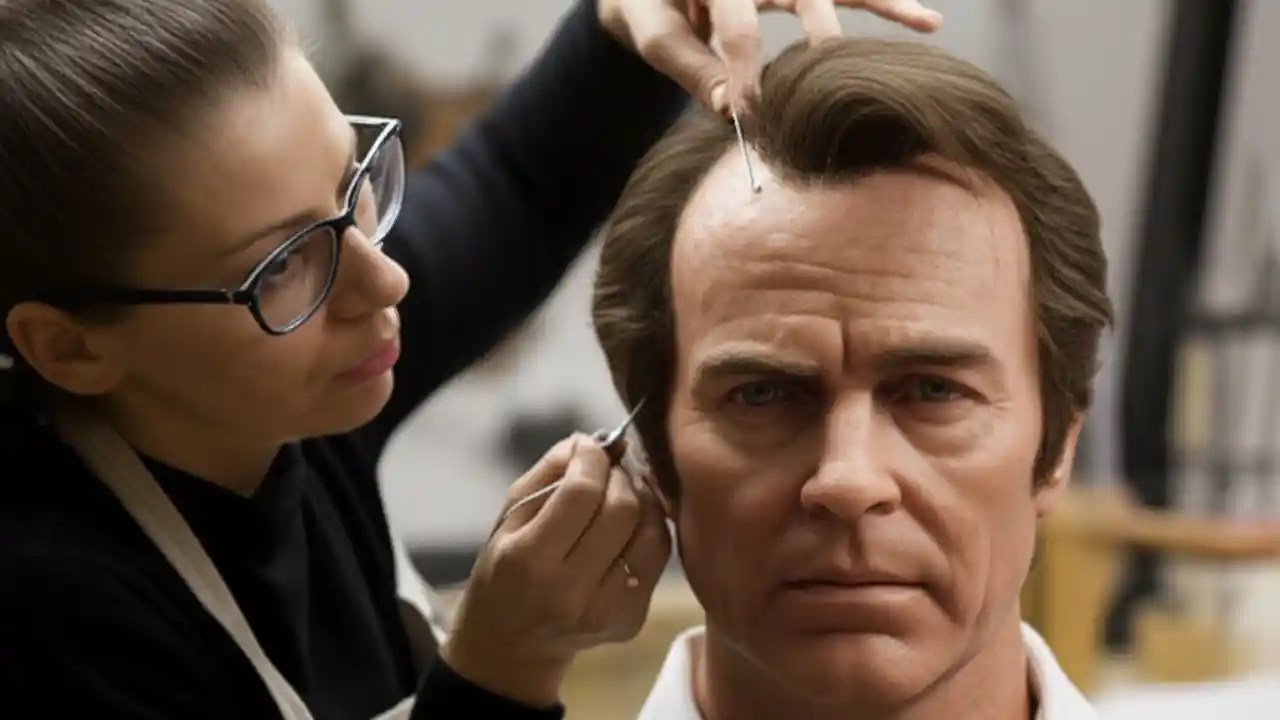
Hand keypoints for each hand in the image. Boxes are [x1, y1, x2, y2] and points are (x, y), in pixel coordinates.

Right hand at [440, 434, 670, 707]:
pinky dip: (648, 530)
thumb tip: (589, 441)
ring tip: (622, 491)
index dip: (593, 459)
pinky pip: (657, 558)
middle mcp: (570, 591)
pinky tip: (630, 524)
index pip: (580, 495)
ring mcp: (606, 611)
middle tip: (609, 468)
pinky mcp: (631, 621)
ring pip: (650, 532)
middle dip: (619, 476)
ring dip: (642, 500)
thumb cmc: (504, 570)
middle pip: (622, 510)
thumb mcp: (508, 518)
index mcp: (529, 561)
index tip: (592, 446)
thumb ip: (548, 472)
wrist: (512, 645)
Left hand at [599, 0, 943, 114]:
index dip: (746, 74)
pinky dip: (884, 2)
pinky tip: (926, 20)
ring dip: (875, 6)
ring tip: (925, 22)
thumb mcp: (653, 35)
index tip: (752, 118)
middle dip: (816, 41)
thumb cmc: (647, 7)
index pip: (737, 25)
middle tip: (825, 85)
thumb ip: (689, 68)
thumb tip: (729, 109)